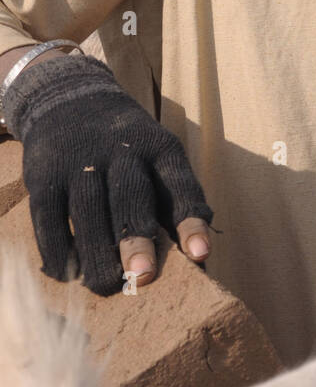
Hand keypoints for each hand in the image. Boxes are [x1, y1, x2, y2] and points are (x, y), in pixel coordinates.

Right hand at [4, 52, 213, 295]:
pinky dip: (58, 250)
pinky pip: (50, 218)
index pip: (179, 185)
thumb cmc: (127, 148)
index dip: (189, 220)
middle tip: (143, 276)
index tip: (200, 254)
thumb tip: (198, 259)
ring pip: (88, 212)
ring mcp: (80, 160)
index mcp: (159, 147)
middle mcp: (122, 149)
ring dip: (97, 254)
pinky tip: (68, 274)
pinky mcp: (45, 174)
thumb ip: (174, 201)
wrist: (70, 99)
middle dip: (136, 238)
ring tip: (106, 287)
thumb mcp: (158, 157)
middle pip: (130, 196)